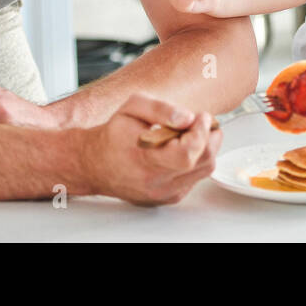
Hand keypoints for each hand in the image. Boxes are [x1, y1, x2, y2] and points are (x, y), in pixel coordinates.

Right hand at [79, 93, 221, 205]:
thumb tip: (188, 118)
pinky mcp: (169, 198)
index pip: (187, 153)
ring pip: (203, 171)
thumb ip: (161, 109)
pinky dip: (195, 161)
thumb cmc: (114, 134)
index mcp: (145, 160)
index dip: (201, 132)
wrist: (95, 164)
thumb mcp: (132, 107)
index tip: (201, 116)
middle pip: (203, 162)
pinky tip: (180, 150)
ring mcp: (164, 193)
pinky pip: (194, 179)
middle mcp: (156, 183)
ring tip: (190, 133)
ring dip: (205, 148)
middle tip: (200, 121)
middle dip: (209, 137)